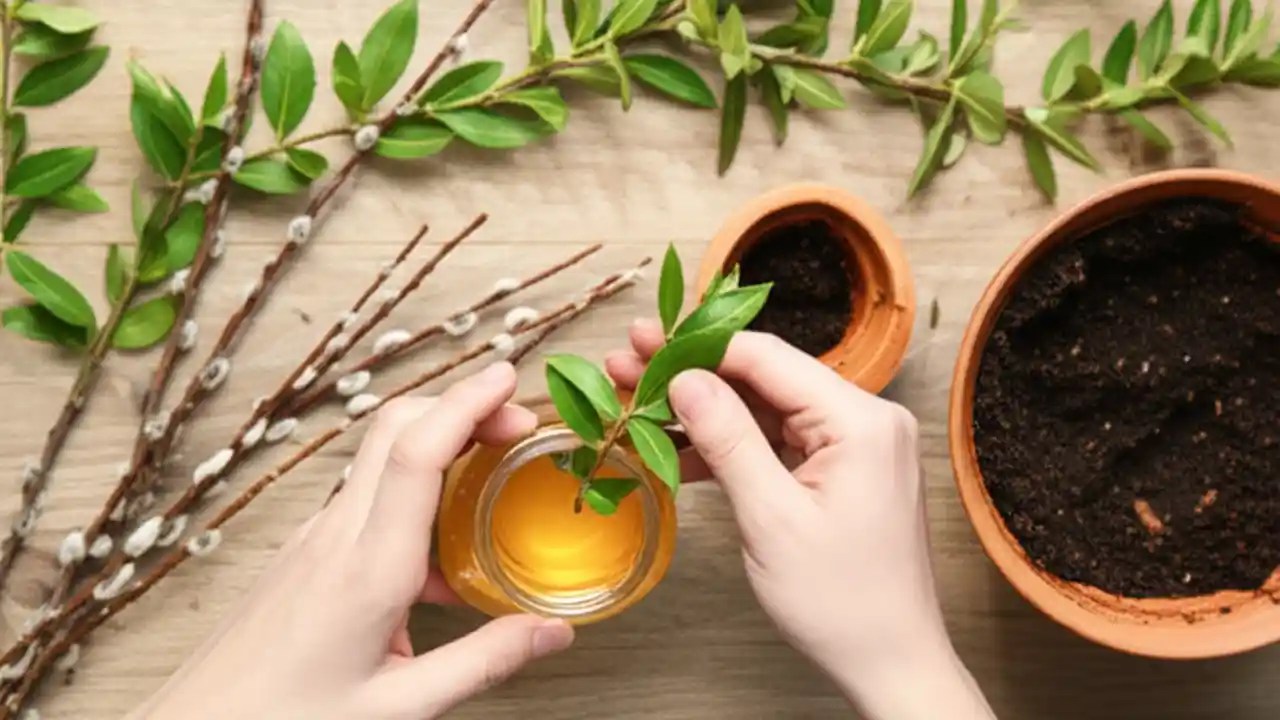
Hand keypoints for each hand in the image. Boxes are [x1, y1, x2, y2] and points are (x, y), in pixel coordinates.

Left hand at [132, 363, 574, 719]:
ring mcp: (315, 538)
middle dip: (459, 404)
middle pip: (394, 429)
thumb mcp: (400, 707)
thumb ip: (484, 662)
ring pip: (379, 458)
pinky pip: (367, 497)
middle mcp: (336, 537)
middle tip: (515, 419)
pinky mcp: (307, 552)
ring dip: (438, 440)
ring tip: (494, 464)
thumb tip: (553, 632)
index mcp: (366, 569)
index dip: (464, 403)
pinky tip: (444, 540)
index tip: (506, 377)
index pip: (416, 453)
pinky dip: (414, 488)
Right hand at [607, 320, 992, 719]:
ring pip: (765, 409)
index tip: (641, 342)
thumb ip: (728, 440)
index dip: (697, 346)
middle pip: (764, 378)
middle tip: (625, 363)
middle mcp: (866, 419)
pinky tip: (677, 446)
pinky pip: (778, 441)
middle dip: (691, 372)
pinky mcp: (841, 470)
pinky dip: (730, 445)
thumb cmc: (840, 601)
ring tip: (637, 400)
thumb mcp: (771, 519)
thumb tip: (684, 378)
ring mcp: (855, 445)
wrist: (890, 661)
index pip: (768, 357)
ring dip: (703, 409)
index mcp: (861, 421)